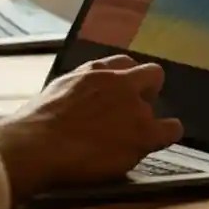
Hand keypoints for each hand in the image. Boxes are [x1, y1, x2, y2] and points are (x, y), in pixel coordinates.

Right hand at [0, 55, 183, 202]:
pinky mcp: (143, 133)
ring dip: (146, 121)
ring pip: (157, 106)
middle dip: (147, 90)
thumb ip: (78, 88)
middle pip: (152, 74)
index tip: (120, 93)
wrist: (39, 144)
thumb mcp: (57, 91)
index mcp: (95, 70)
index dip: (125, 79)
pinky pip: (171, 129)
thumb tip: (82, 97)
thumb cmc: (36, 124)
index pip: (123, 63)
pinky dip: (165, 135)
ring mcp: (134, 107)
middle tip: (133, 112)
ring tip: (129, 139)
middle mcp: (120, 83)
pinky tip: (154, 143)